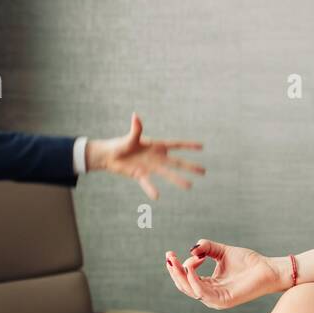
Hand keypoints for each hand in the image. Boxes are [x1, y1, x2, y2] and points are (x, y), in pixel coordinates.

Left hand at [86, 112, 204, 199]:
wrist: (110, 156)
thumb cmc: (121, 144)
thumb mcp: (130, 137)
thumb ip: (135, 129)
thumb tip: (135, 116)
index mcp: (157, 145)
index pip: (176, 145)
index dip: (189, 145)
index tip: (202, 146)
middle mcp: (157, 157)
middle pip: (177, 162)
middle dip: (190, 166)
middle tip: (204, 171)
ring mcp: (151, 167)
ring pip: (167, 174)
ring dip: (178, 180)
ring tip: (189, 186)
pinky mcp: (141, 175)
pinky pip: (147, 183)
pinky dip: (151, 189)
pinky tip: (156, 196)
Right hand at [163, 239, 289, 309]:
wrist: (269, 268)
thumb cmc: (249, 262)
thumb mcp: (223, 252)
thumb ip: (207, 248)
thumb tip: (191, 249)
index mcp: (209, 285)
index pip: (187, 279)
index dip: (181, 266)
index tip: (188, 252)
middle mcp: (210, 294)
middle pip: (184, 286)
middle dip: (174, 271)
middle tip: (169, 256)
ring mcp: (216, 299)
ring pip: (190, 290)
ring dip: (181, 276)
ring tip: (178, 262)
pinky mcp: (224, 301)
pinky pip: (203, 293)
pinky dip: (194, 281)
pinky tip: (191, 269)